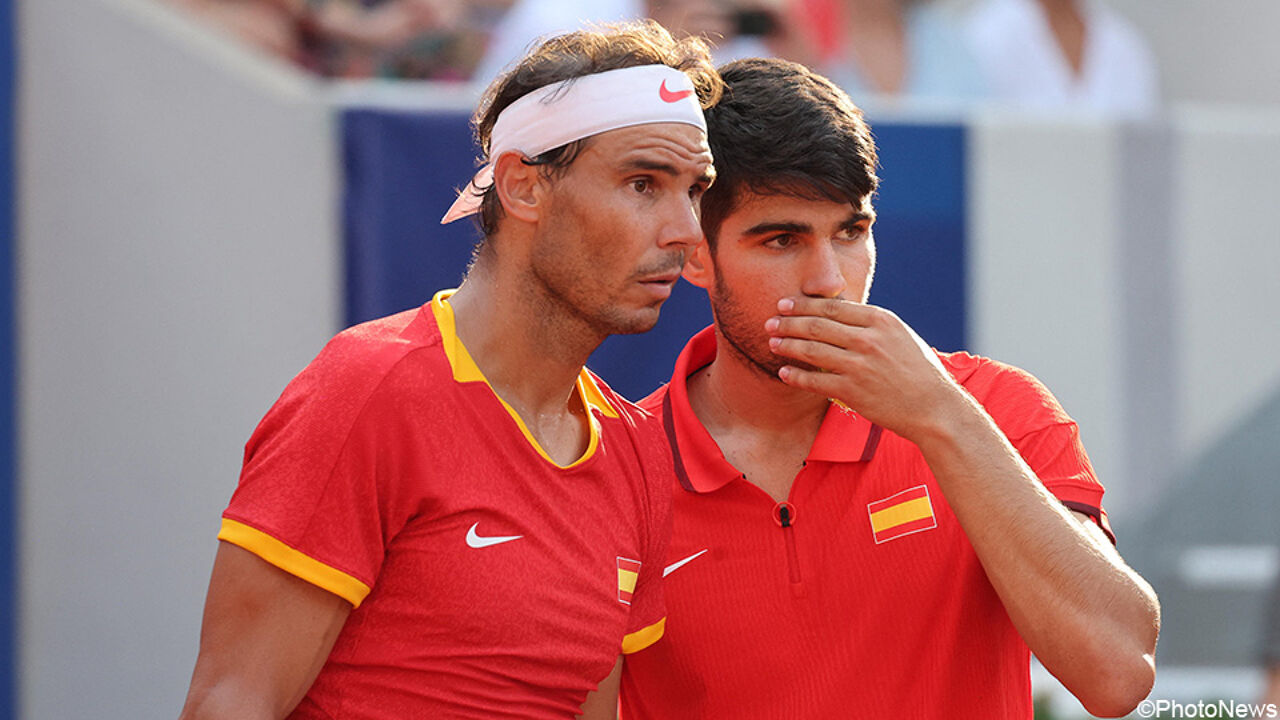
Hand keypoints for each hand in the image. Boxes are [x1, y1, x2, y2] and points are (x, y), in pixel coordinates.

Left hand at [765, 296, 964, 439]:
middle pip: (816, 325)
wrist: (934, 407)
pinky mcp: (852, 391)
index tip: (785, 305)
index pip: (831, 307)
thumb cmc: (919, 371)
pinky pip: (814, 380)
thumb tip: (837, 313)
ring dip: (787, 345)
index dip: (803, 305)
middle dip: (788, 322)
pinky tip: (783, 372)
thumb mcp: (899, 335)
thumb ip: (870, 324)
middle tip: (770, 321)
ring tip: (772, 343)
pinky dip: (795, 376)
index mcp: (880, 320)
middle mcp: (868, 339)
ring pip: (811, 350)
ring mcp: (859, 365)